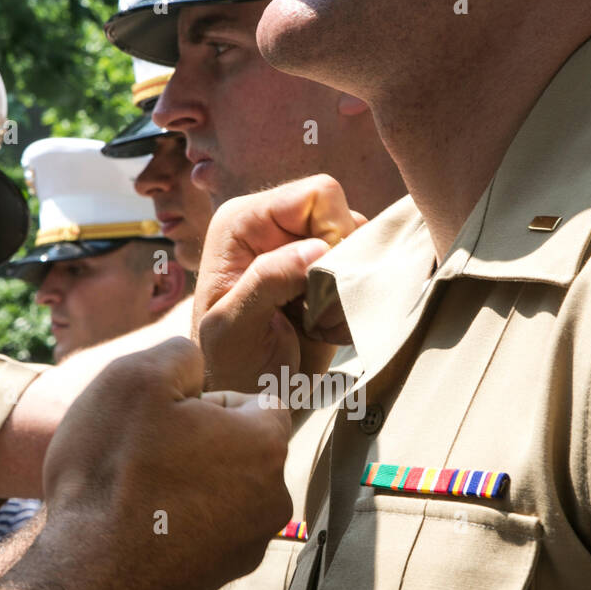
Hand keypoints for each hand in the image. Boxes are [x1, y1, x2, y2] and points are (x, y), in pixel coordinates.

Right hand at [40, 337, 292, 589]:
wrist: (86, 580)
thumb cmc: (112, 473)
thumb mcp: (134, 378)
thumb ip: (179, 355)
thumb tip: (195, 365)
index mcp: (266, 444)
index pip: (255, 400)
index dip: (204, 400)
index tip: (164, 418)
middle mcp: (274, 498)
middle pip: (238, 449)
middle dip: (197, 444)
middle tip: (142, 454)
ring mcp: (249, 545)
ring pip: (220, 493)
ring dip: (185, 486)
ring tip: (134, 495)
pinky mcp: (219, 580)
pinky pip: (202, 534)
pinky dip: (175, 527)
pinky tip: (136, 530)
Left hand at [193, 174, 366, 393]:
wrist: (244, 395)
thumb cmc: (227, 366)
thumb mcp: (234, 328)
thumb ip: (267, 282)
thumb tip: (318, 248)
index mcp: (243, 222)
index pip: (317, 194)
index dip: (332, 234)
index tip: (315, 284)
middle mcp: (274, 224)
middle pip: (345, 216)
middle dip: (340, 267)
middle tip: (312, 314)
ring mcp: (301, 248)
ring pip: (360, 244)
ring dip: (346, 291)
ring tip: (315, 325)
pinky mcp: (323, 273)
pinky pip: (363, 272)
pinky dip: (351, 305)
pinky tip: (323, 328)